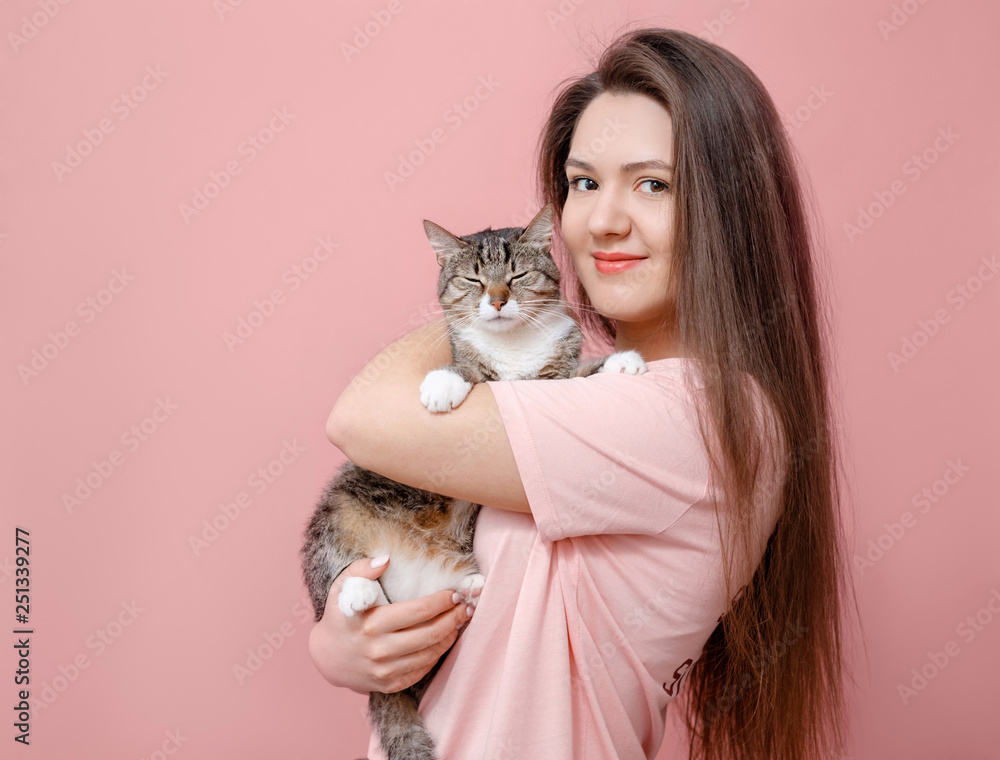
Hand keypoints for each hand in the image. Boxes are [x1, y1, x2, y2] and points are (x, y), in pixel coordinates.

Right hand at [307, 556, 474, 694]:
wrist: (327, 657)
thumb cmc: (340, 616)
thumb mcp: (342, 588)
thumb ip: (362, 569)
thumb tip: (386, 559)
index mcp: (370, 624)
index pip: (417, 612)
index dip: (440, 602)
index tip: (453, 593)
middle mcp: (379, 650)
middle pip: (429, 634)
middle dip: (453, 619)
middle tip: (466, 607)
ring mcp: (384, 671)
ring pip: (429, 653)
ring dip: (450, 636)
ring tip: (460, 622)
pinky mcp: (389, 685)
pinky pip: (422, 670)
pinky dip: (437, 654)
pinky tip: (444, 640)